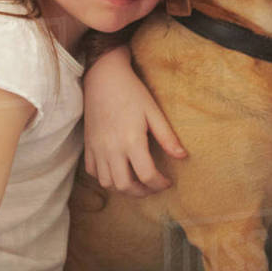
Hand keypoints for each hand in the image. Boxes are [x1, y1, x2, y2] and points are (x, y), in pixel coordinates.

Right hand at [83, 48, 185, 196]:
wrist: (103, 78)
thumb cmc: (131, 92)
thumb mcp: (153, 112)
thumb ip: (167, 137)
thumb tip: (183, 156)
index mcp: (131, 140)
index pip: (146, 175)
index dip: (159, 184)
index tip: (167, 181)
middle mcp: (112, 149)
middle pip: (125, 186)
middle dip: (142, 192)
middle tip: (153, 187)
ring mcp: (97, 149)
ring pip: (108, 183)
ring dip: (123, 188)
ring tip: (137, 181)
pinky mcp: (88, 145)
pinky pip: (94, 172)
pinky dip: (106, 177)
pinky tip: (118, 170)